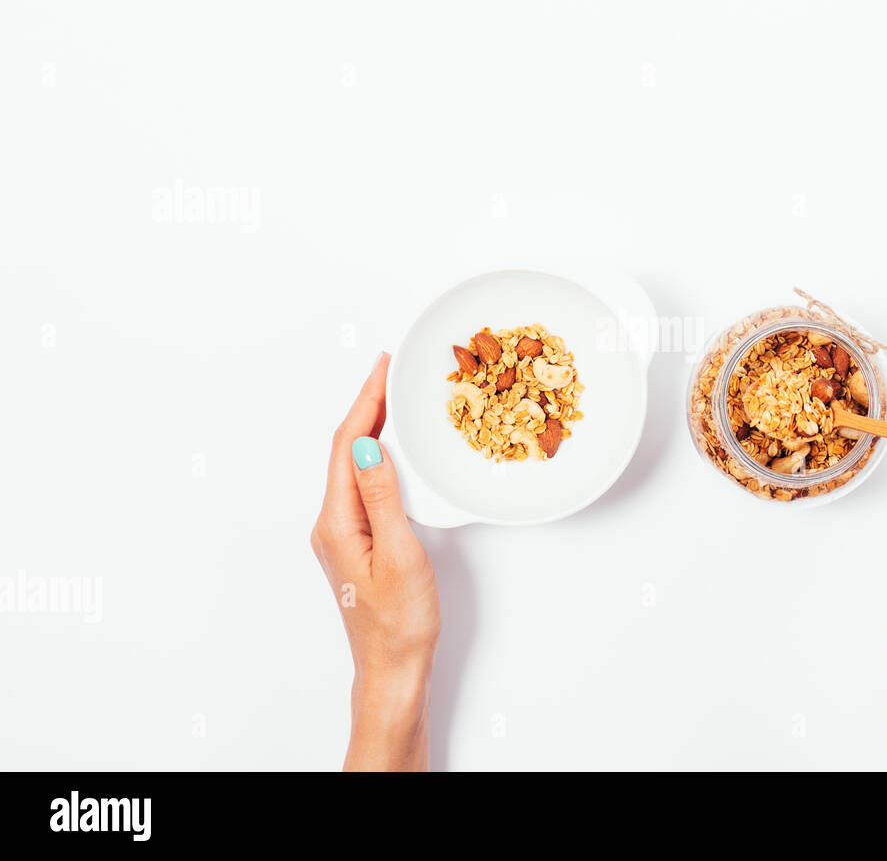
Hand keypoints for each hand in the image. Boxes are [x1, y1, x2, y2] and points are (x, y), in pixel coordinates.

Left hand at [310, 353, 440, 770]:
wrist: (393, 670)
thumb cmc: (399, 623)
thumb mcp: (400, 554)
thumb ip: (384, 497)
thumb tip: (367, 445)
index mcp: (338, 522)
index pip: (345, 447)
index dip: (364, 403)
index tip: (382, 368)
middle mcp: (333, 524)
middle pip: (344, 450)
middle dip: (366, 406)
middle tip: (391, 371)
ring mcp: (343, 534)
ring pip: (354, 465)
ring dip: (372, 428)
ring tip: (394, 398)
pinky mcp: (359, 542)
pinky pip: (364, 484)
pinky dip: (379, 456)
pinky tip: (394, 449)